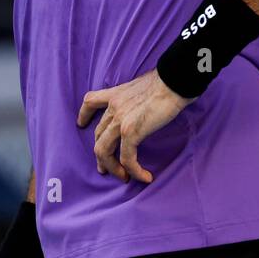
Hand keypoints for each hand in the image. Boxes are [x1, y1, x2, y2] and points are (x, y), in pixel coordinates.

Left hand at [76, 69, 192, 182]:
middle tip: (106, 168)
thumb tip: (148, 103)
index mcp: (117, 94)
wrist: (176, 80)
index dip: (84, 115)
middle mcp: (114, 107)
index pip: (91, 101)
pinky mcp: (131, 132)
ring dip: (113, 168)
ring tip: (123, 177)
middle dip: (101, 155)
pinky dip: (134, 171)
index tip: (81, 124)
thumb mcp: (145, 85)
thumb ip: (138, 96)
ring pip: (104, 151)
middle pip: (98, 135)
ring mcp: (120, 120)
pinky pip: (127, 158)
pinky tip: (145, 177)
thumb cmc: (169, 81)